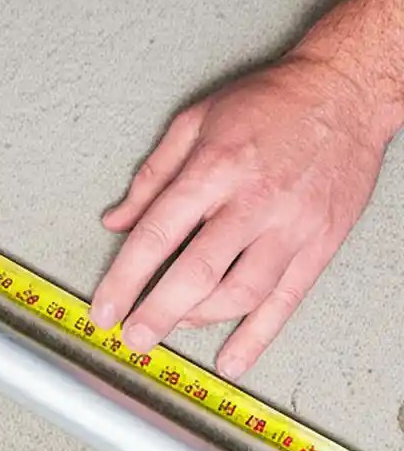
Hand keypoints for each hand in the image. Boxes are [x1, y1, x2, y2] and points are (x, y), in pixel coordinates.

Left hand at [90, 55, 395, 377]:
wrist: (345, 92)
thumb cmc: (269, 102)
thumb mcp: (194, 121)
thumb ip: (152, 177)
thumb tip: (116, 221)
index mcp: (214, 170)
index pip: (157, 235)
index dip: (125, 279)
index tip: (104, 310)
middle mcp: (253, 202)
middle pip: (197, 272)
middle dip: (158, 312)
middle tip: (132, 338)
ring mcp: (291, 227)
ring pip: (241, 292)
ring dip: (200, 320)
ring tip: (171, 329)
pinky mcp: (320, 244)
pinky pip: (286, 301)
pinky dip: (257, 336)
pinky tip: (232, 359)